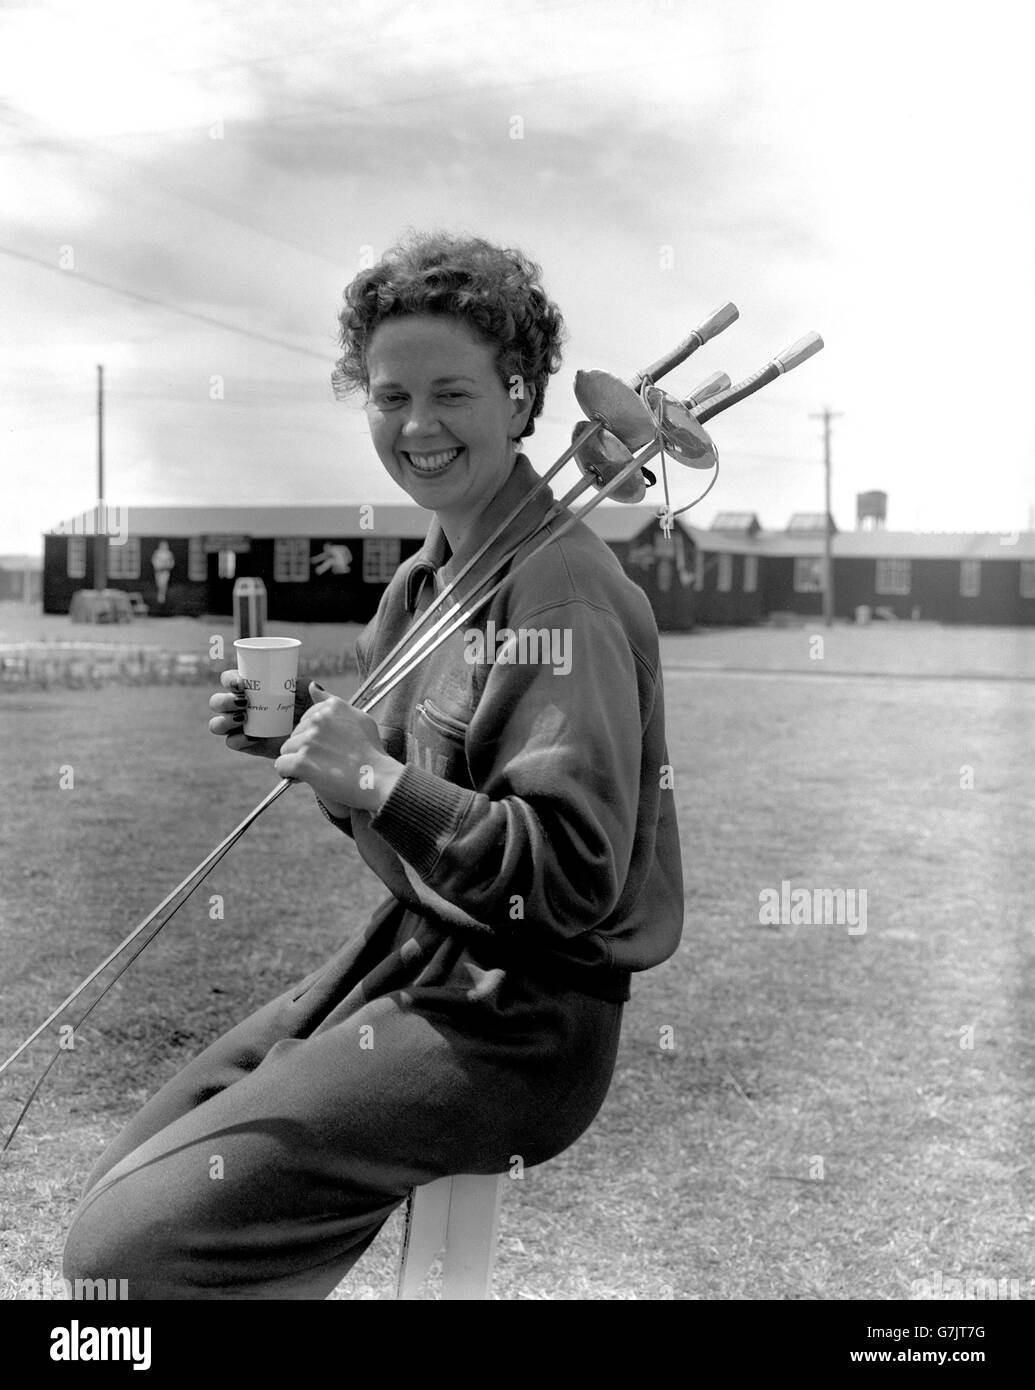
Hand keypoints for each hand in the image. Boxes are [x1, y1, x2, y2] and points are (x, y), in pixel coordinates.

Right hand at [208, 668, 313, 759]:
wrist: (311, 738)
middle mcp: (238, 706)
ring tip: (244, 718)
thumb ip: (307, 686)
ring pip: (217, 724)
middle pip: (216, 702)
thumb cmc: (307, 710)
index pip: (228, 680)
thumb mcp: (309, 696)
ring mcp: (239, 726)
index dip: (229, 679)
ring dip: (225, 720)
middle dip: (224, 701)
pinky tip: (251, 737)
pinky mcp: (245, 744)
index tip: (241, 683)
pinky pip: (231, 743)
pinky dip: (237, 740)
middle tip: (244, 702)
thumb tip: (309, 684)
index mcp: (249, 688)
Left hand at [274, 682, 404, 813]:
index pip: (306, 719)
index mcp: (332, 706)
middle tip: (329, 761)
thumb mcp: (359, 718)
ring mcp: (309, 740)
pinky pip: (281, 765)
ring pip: (286, 750)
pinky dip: (290, 774)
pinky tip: (308, 777)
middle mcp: (319, 719)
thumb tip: (312, 686)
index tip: (331, 747)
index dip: (316, 737)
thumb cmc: (371, 752)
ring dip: (298, 761)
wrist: (377, 779)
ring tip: (322, 770)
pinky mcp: (302, 761)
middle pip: (295, 734)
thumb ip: (332, 701)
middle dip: (306, 748)